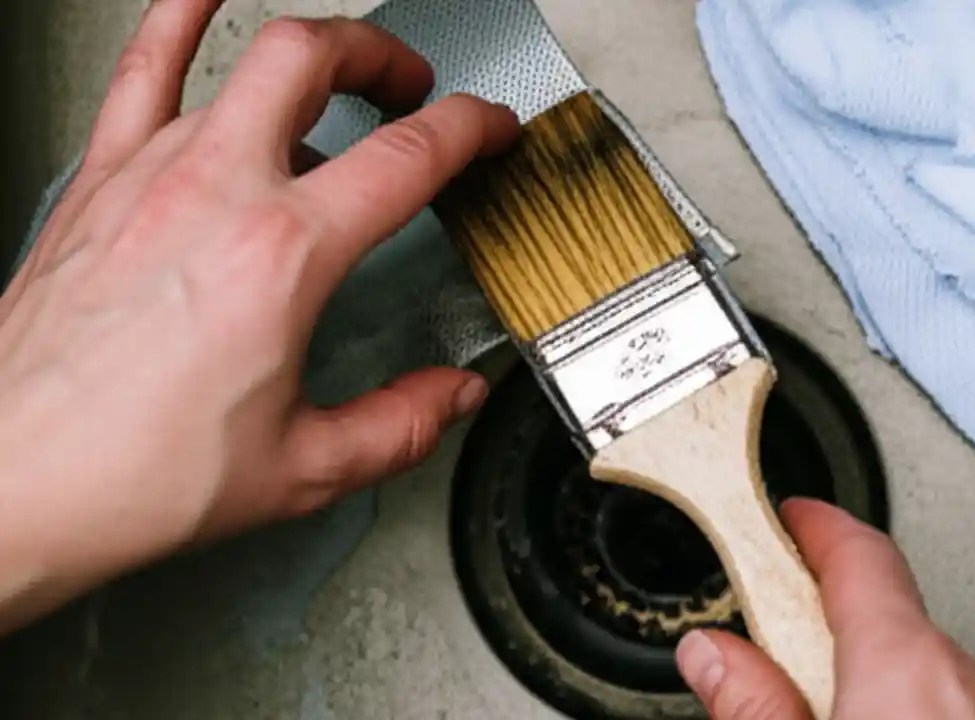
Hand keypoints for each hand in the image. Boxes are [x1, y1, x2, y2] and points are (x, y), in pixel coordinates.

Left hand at [0, 0, 517, 632]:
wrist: (12, 485)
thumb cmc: (133, 475)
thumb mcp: (304, 468)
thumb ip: (401, 425)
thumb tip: (452, 396)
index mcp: (282, 255)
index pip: (407, 155)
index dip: (469, 129)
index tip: (489, 131)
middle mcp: (213, 191)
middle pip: (315, 59)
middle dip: (381, 55)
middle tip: (409, 88)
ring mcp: (147, 174)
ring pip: (240, 57)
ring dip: (305, 54)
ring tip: (333, 71)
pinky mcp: (97, 184)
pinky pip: (140, 70)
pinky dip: (176, 20)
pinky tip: (199, 0)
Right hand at [676, 499, 974, 718]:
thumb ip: (753, 704)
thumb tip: (713, 654)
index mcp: (910, 670)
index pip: (858, 555)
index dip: (814, 527)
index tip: (787, 516)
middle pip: (892, 617)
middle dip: (832, 626)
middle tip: (781, 646)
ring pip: (933, 670)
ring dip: (881, 681)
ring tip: (831, 712)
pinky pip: (967, 707)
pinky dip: (925, 711)